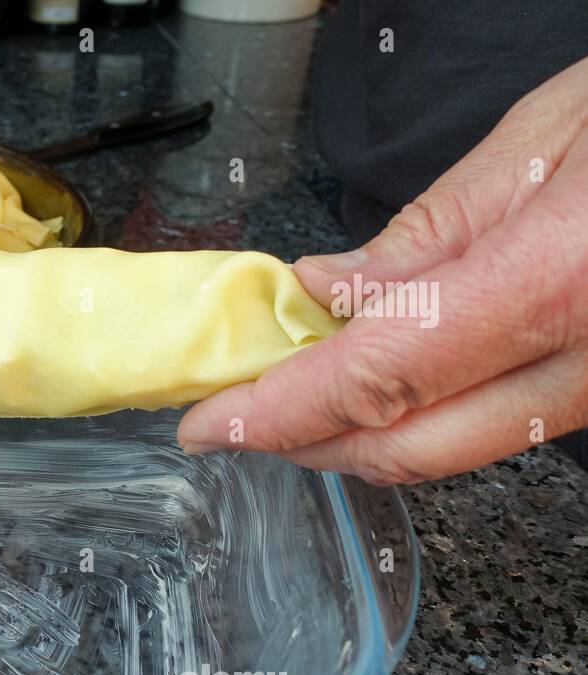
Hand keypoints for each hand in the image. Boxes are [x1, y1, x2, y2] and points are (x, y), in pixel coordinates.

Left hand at [178, 57, 587, 483]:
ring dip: (360, 435)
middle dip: (307, 443)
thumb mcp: (547, 137)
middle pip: (416, 443)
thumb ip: (432, 234)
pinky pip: (504, 426)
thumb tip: (332, 296)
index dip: (281, 409)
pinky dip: (426, 418)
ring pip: (459, 448)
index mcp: (567, 281)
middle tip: (235, 420)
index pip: (384, 374)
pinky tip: (381, 389)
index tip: (210, 423)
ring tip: (291, 400)